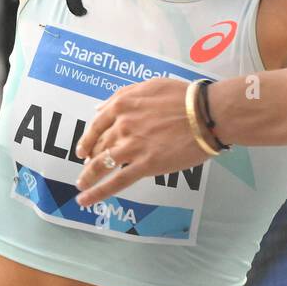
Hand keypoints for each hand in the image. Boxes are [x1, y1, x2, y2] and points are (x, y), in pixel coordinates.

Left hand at [73, 77, 211, 207]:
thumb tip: (99, 108)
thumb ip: (122, 95)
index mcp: (122, 105)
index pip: (96, 126)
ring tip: (81, 186)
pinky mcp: (145, 165)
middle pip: (99, 146)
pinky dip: (98, 192)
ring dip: (88, 177)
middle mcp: (122, 125)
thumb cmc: (183, 97)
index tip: (82, 150)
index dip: (87, 140)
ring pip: (102, 164)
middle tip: (87, 167)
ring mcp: (132, 146)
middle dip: (90, 158)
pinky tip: (86, 200)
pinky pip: (117, 181)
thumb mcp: (149, 85)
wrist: (206, 114)